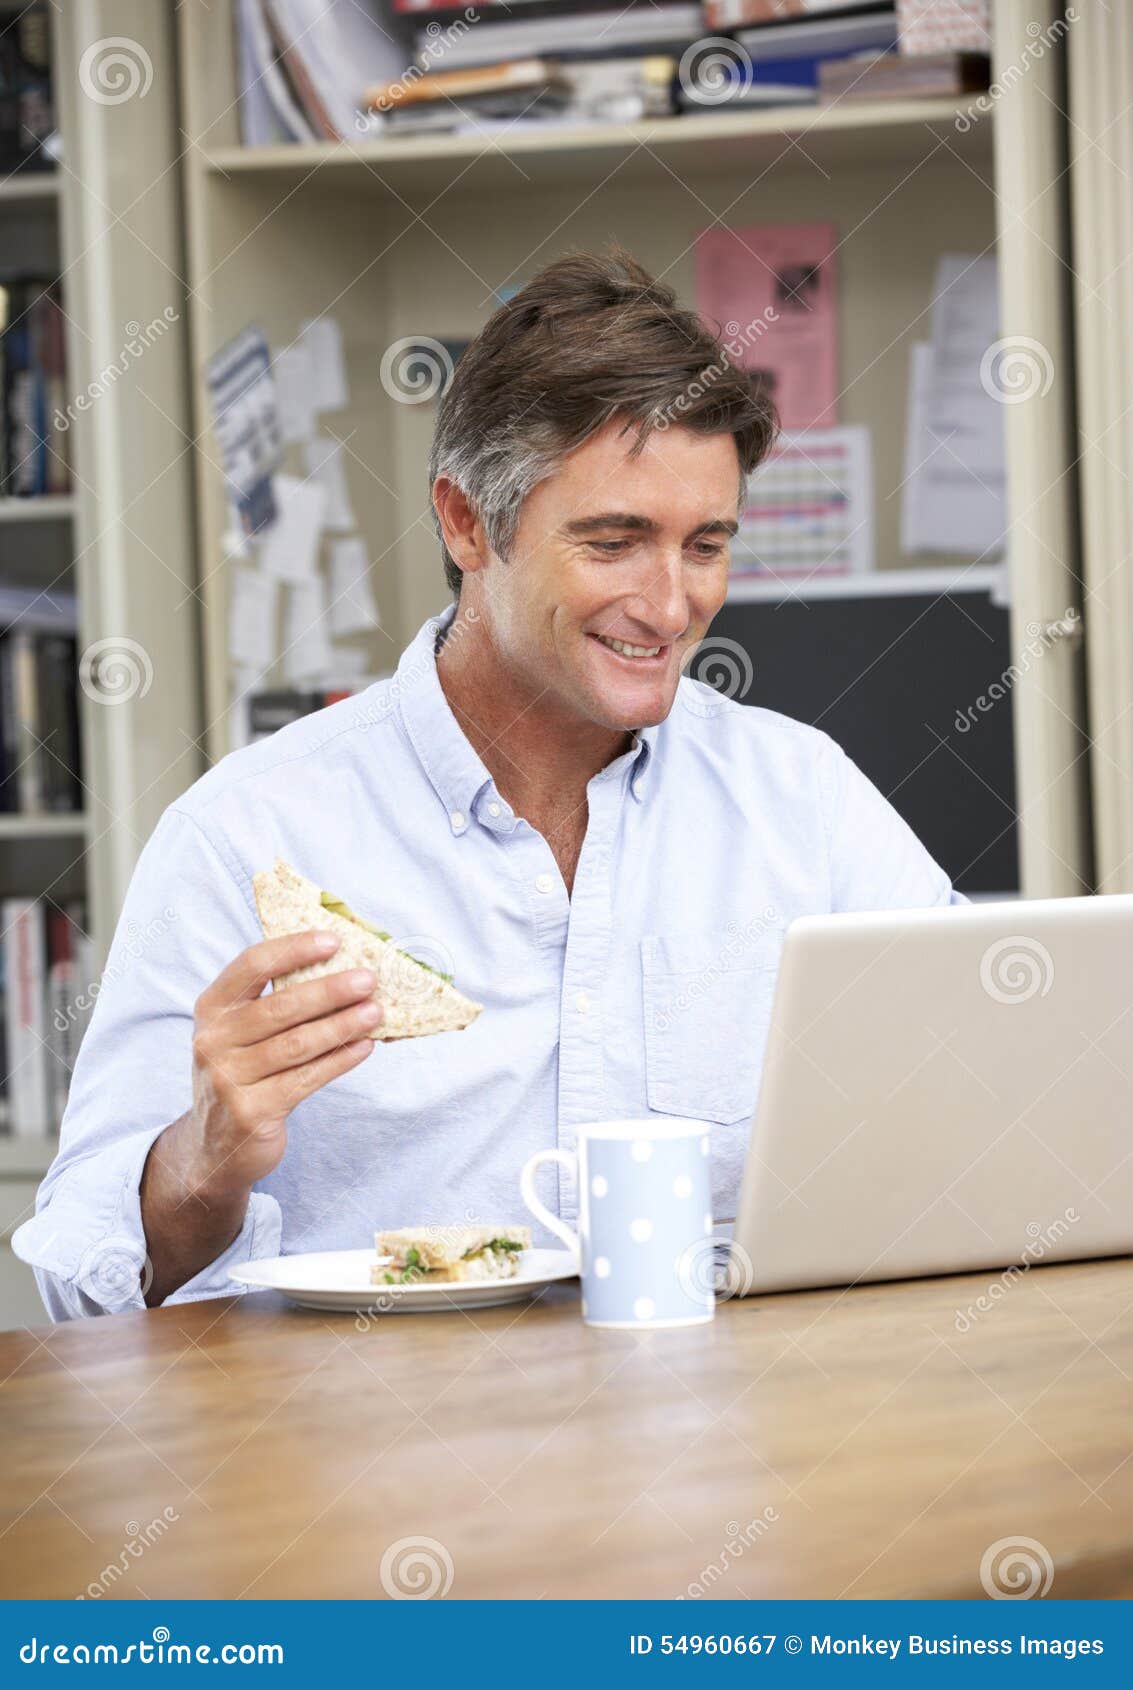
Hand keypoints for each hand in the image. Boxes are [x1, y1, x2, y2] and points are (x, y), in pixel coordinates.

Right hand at [186, 930, 379, 1199]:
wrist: (217, 1145)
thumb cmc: (243, 1073)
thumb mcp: (241, 1033)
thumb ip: (274, 1001)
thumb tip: (342, 967)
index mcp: (212, 1008)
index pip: (252, 965)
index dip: (293, 949)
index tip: (333, 941)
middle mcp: (213, 1040)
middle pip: (280, 1007)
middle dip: (330, 990)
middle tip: (368, 979)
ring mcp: (228, 1079)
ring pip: (297, 1044)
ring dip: (342, 1025)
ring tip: (376, 1012)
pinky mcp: (251, 1112)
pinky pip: (306, 1079)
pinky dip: (339, 1060)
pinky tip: (365, 1047)